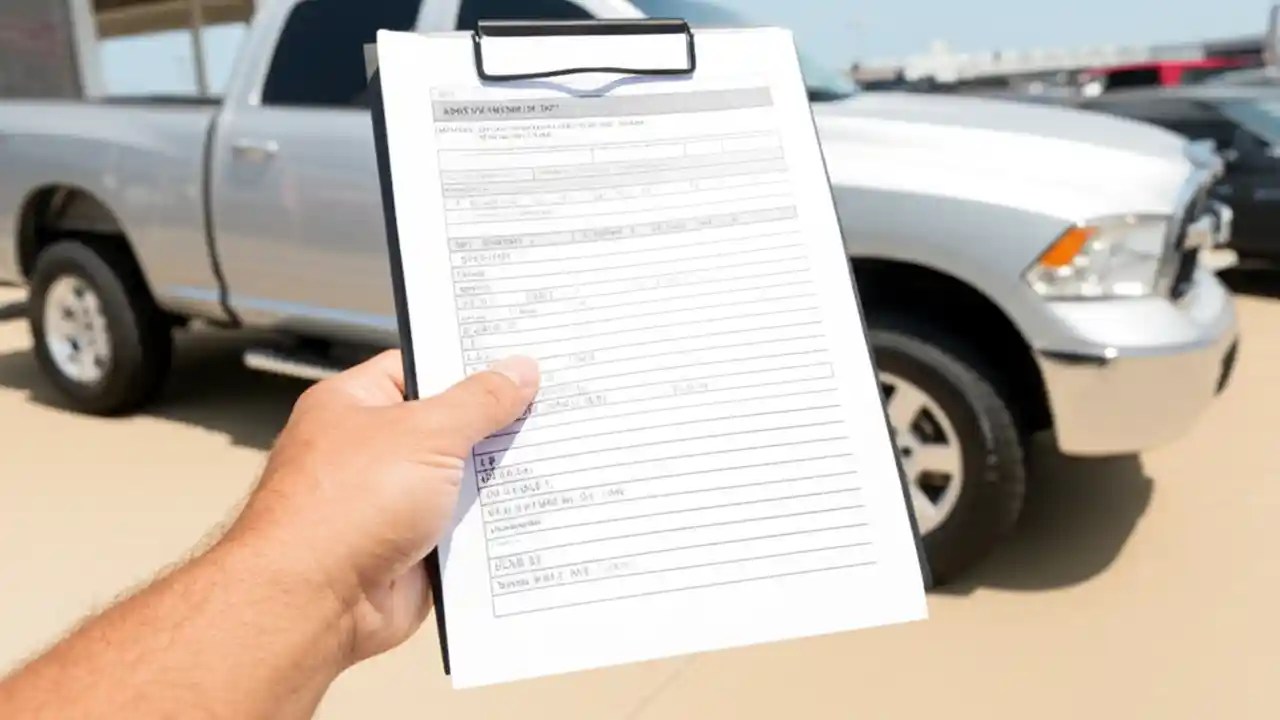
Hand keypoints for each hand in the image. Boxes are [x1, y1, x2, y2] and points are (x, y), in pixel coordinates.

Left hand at [223, 351, 539, 667]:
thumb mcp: (426, 434)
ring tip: (556, 457)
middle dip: (494, 424)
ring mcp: (389, 503)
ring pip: (459, 481)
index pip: (419, 367)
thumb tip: (518, 371)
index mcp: (355, 405)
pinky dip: (491, 526)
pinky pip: (462, 530)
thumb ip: (479, 401)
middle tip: (551, 408)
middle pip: (447, 426)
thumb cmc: (344, 506)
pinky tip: (533, 511)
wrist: (313, 604)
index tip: (521, 359)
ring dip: (496, 478)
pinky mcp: (410, 549)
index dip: (469, 362)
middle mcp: (369, 451)